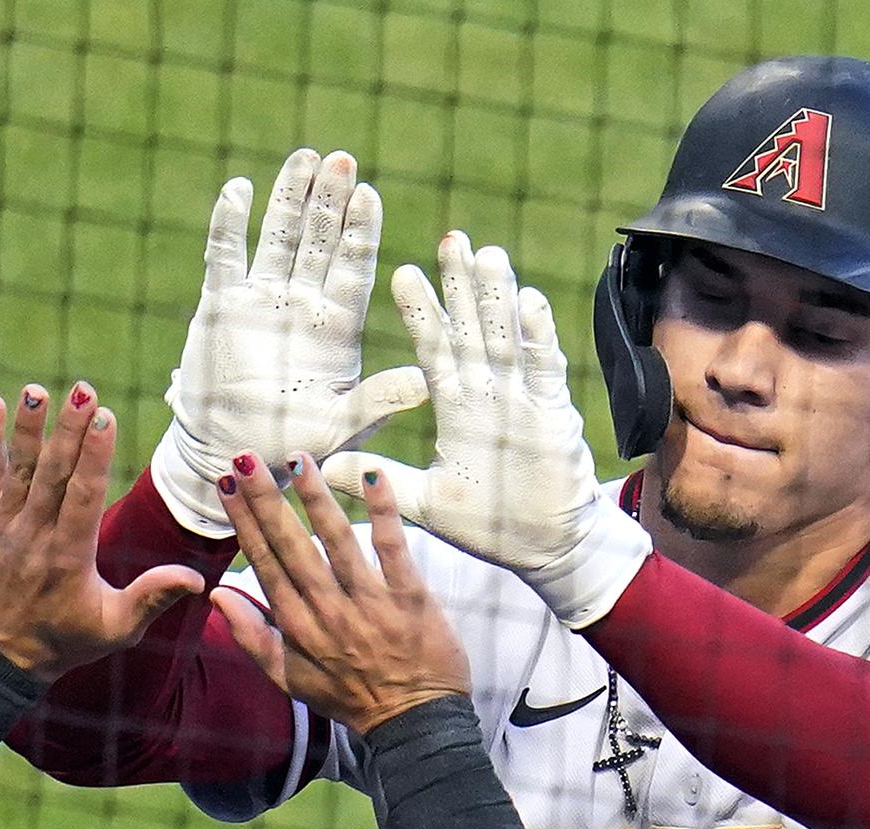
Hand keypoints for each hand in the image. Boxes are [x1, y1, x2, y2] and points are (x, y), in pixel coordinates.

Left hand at [0, 382, 204, 675]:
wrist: (1, 652)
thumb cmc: (70, 637)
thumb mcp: (117, 628)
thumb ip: (152, 598)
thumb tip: (197, 578)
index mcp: (69, 558)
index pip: (83, 497)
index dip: (94, 456)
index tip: (105, 418)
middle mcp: (34, 536)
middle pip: (53, 474)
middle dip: (69, 429)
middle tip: (83, 390)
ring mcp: (4, 526)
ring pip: (19, 468)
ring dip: (30, 427)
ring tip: (38, 390)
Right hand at [150, 148, 429, 536]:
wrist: (234, 454)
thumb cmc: (296, 445)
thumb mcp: (343, 424)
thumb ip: (379, 400)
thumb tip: (425, 381)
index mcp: (337, 327)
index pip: (354, 267)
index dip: (360, 231)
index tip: (369, 195)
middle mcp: (303, 304)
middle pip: (320, 240)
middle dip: (330, 201)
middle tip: (343, 158)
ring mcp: (262, 299)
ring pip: (279, 237)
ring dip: (290, 197)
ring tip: (305, 157)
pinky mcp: (221, 304)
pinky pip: (225, 254)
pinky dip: (229, 223)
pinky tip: (240, 189)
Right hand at [217, 450, 470, 735]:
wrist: (415, 724)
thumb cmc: (351, 698)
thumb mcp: (290, 679)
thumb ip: (252, 636)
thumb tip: (215, 594)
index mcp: (298, 627)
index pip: (264, 564)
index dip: (243, 522)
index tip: (225, 484)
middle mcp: (329, 611)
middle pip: (292, 546)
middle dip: (266, 500)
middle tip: (245, 457)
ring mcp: (370, 603)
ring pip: (337, 541)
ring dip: (315, 497)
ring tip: (297, 459)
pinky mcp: (411, 599)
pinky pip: (393, 548)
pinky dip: (383, 512)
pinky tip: (371, 476)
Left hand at [323, 232, 650, 629]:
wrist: (545, 549)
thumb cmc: (489, 525)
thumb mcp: (422, 500)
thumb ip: (378, 478)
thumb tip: (318, 469)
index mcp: (457, 406)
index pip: (433, 349)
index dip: (420, 312)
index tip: (400, 272)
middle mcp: (488, 393)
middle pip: (471, 328)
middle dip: (460, 285)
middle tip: (450, 238)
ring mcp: (522, 399)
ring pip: (506, 337)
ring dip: (497, 297)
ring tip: (487, 253)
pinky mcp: (551, 414)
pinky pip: (543, 367)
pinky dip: (537, 335)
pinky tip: (528, 299)